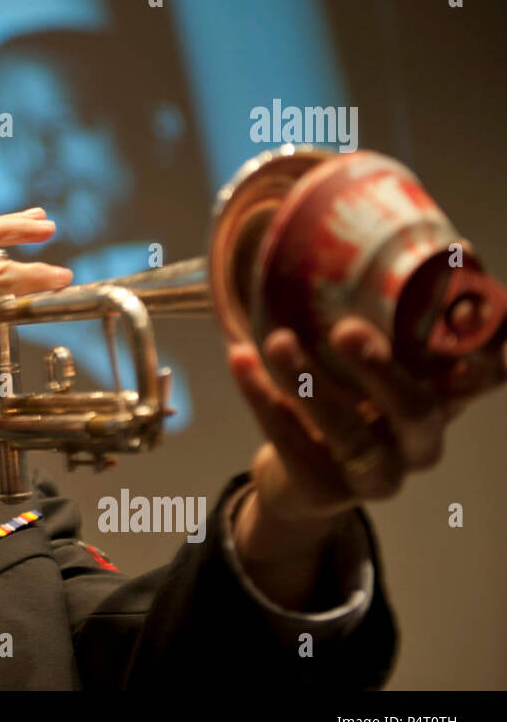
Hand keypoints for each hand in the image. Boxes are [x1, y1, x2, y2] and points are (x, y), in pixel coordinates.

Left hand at [225, 316, 505, 607]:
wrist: (302, 472)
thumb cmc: (348, 395)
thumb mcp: (375, 357)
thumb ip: (387, 313)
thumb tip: (378, 230)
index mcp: (444, 398)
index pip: (483, 374)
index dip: (483, 349)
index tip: (462, 309)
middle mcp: (421, 440)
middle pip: (416, 410)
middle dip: (382, 369)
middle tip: (346, 330)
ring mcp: (380, 474)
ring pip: (350, 435)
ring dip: (309, 382)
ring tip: (276, 341)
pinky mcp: (327, 490)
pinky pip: (293, 446)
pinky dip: (262, 399)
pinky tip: (239, 359)